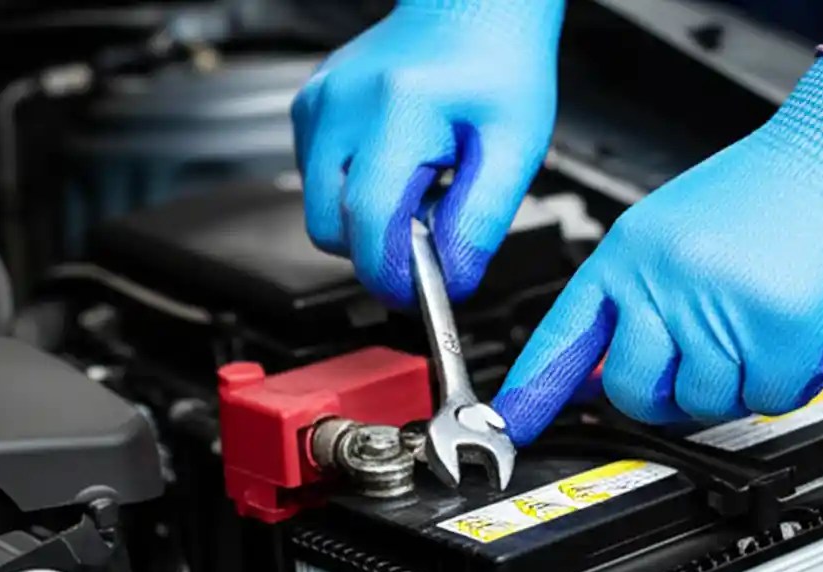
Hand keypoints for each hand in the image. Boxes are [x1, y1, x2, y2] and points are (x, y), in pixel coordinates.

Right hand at [291, 1, 562, 306]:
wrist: (472, 6)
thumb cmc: (497, 66)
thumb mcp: (513, 149)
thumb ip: (480, 222)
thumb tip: (453, 282)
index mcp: (399, 108)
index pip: (368, 221)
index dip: (392, 273)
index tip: (421, 292)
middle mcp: (343, 104)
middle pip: (330, 227)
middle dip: (376, 249)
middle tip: (428, 231)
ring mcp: (318, 103)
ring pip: (319, 209)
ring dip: (366, 219)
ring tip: (418, 185)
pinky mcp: (308, 107)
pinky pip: (317, 180)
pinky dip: (354, 190)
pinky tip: (396, 165)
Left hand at [493, 55, 822, 444]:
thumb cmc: (768, 189)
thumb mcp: (670, 231)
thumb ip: (636, 295)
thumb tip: (603, 366)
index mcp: (627, 255)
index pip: (563, 337)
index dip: (534, 390)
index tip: (513, 425)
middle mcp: (662, 281)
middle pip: (633, 392)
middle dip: (666, 397)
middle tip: (701, 366)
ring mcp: (717, 307)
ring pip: (706, 402)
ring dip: (740, 380)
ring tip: (760, 324)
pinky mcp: (777, 330)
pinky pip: (770, 398)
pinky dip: (790, 378)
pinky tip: (796, 332)